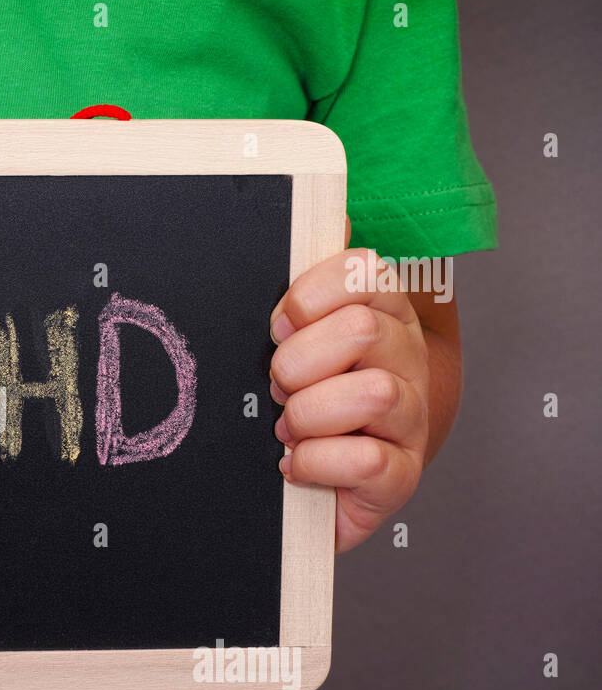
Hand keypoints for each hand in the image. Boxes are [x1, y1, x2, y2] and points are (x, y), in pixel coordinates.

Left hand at [269, 245, 429, 551]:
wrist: (333, 474)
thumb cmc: (311, 395)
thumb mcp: (300, 332)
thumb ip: (312, 279)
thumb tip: (331, 214)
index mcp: (380, 312)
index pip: (363, 271)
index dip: (308, 298)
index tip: (279, 327)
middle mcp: (404, 359)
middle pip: (360, 330)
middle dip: (299, 363)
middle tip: (280, 385)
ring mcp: (409, 418)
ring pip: (372, 394)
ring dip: (309, 415)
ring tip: (290, 428)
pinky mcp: (400, 475)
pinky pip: (369, 461)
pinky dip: (317, 463)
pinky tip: (298, 464)